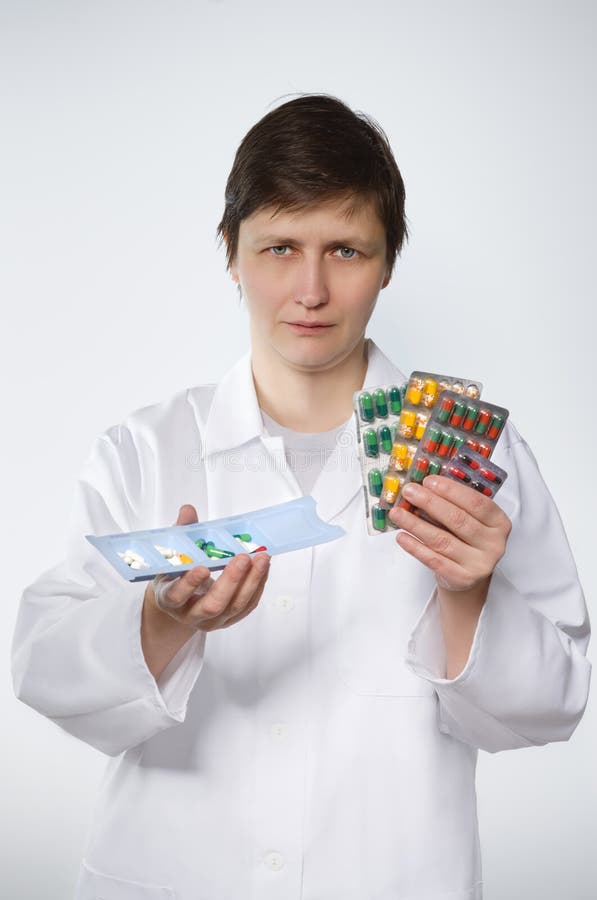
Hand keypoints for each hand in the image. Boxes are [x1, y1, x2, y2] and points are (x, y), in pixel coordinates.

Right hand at [141, 504, 269, 678]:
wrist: (180, 600)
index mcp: (169, 598)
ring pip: (234, 606)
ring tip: (262, 558)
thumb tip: (188, 510)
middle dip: (230, 581)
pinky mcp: (229, 620)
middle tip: (243, 558)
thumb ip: (181, 532)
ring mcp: (212, 621)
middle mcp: (190, 614)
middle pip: (212, 605)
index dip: (189, 583)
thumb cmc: (175, 573)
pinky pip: (247, 606)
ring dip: (251, 581)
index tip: (203, 568)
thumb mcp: (172, 554)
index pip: (177, 595)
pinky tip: (263, 567)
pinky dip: (257, 585)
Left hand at [389, 476, 511, 592]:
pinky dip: (415, 547)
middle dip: (430, 503)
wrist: (468, 578)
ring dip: (416, 524)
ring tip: (397, 513)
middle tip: (409, 492)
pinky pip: (434, 560)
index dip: (451, 490)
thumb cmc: (466, 541)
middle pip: (458, 519)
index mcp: (499, 523)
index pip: (476, 503)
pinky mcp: (462, 578)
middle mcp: (494, 544)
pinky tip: (402, 536)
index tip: (429, 481)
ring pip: (442, 540)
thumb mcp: (469, 520)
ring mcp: (480, 563)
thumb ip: (453, 503)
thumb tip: (424, 485)